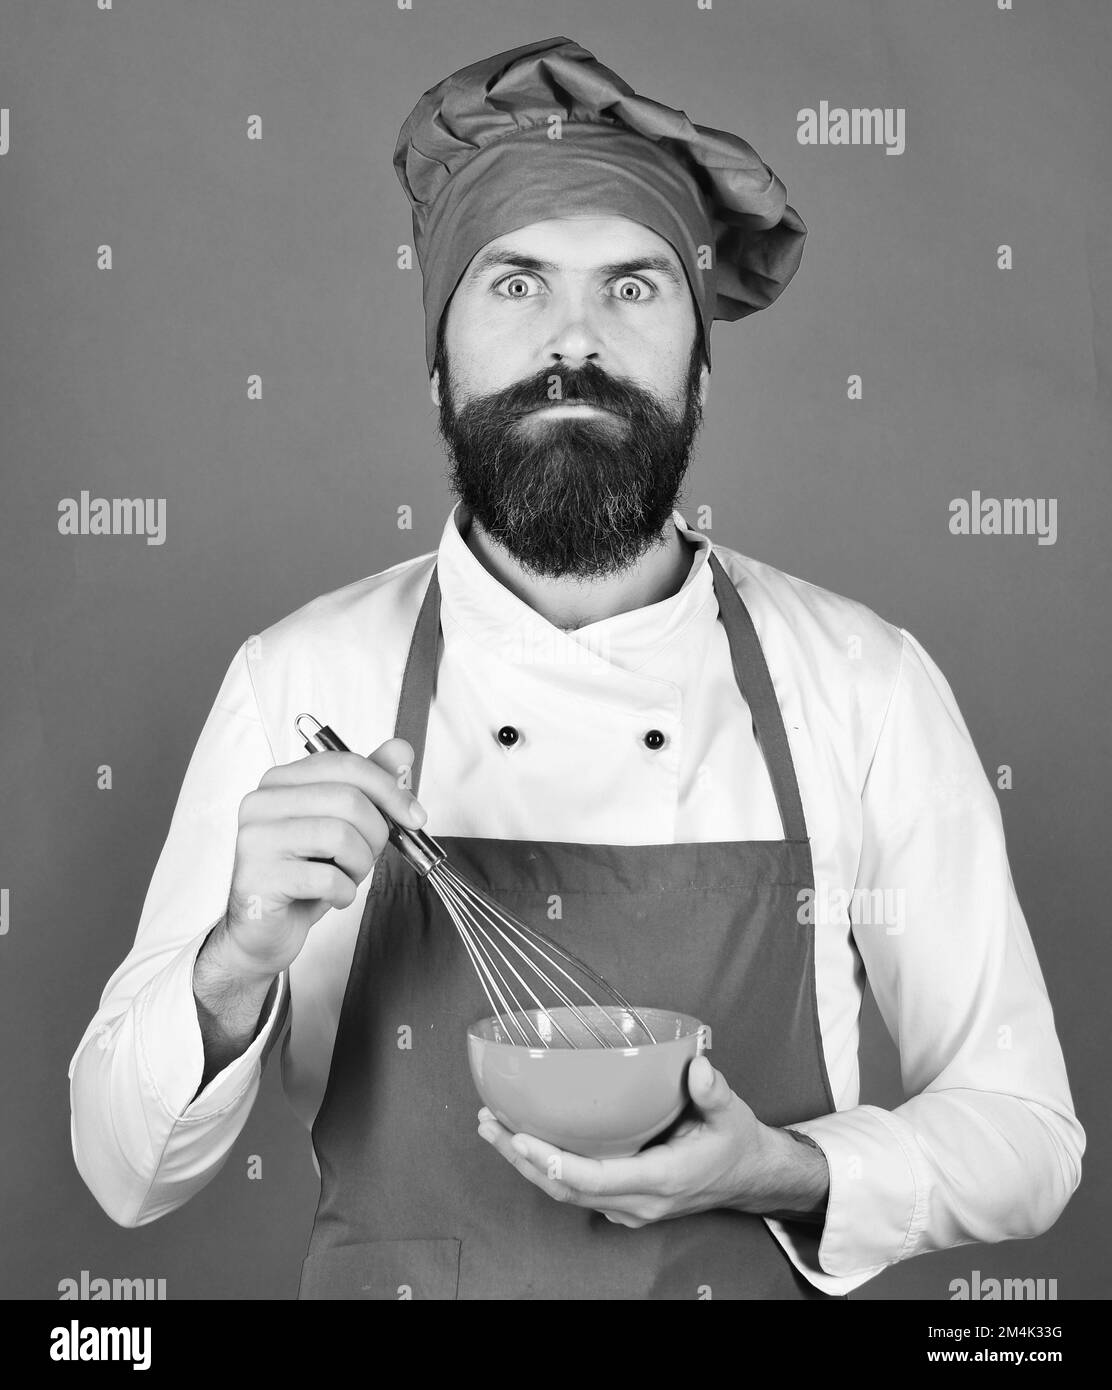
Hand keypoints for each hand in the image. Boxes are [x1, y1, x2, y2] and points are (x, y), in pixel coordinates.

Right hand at [213, 737, 426, 983]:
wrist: (265, 930)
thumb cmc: (307, 873)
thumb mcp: (344, 824)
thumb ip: (370, 785)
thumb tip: (401, 749)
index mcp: (281, 780)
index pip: (346, 764)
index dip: (389, 789)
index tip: (414, 816)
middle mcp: (262, 802)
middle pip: (348, 799)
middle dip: (376, 833)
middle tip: (370, 856)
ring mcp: (256, 839)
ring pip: (341, 837)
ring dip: (360, 865)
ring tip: (347, 876)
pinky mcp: (258, 877)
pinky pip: (328, 878)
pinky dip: (344, 892)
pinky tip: (333, 896)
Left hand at [476, 1055, 828, 1224]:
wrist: (749, 1176)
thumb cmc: (735, 1143)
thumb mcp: (732, 1114)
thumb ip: (714, 1091)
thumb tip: (696, 1064)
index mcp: (661, 1180)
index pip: (595, 1179)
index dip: (554, 1162)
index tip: (522, 1137)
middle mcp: (639, 1201)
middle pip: (566, 1189)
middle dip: (523, 1159)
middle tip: (490, 1124)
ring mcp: (630, 1207)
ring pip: (566, 1194)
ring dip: (528, 1163)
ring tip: (495, 1128)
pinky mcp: (624, 1201)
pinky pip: (577, 1190)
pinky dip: (546, 1168)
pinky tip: (526, 1140)